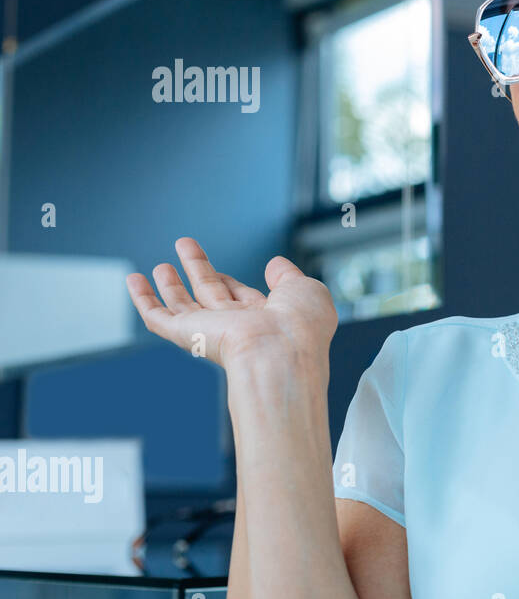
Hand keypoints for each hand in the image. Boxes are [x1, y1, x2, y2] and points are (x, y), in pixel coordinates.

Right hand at [126, 237, 337, 368]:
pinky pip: (156, 318)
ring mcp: (210, 331)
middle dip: (199, 270)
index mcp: (265, 318)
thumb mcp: (304, 289)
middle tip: (186, 246)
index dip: (232, 283)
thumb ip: (288, 276)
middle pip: (210, 295)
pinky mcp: (186, 334)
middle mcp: (236, 326)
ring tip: (162, 265)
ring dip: (170, 284)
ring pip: (183, 306)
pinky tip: (134, 280)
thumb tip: (275, 264)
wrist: (281, 352)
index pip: (242, 298)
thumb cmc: (301, 326)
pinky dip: (142, 299)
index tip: (224, 272)